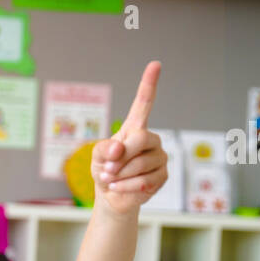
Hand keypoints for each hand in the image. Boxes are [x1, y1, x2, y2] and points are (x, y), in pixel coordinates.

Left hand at [92, 61, 167, 214]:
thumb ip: (105, 150)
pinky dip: (126, 187)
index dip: (149, 84)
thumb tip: (119, 149)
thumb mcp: (97, 157)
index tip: (155, 65)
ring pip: (141, 163)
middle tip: (107, 169)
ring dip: (120, 175)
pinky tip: (119, 188)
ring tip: (111, 179)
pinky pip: (145, 181)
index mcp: (134, 128)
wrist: (111, 196)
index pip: (144, 103)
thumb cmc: (105, 171)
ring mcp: (159, 157)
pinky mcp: (162, 176)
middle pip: (141, 138)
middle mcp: (151, 139)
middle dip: (121, 156)